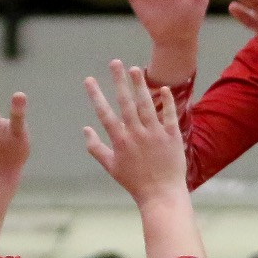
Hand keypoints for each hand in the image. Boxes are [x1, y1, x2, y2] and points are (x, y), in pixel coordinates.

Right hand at [82, 61, 188, 204]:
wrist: (161, 195)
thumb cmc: (134, 182)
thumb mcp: (111, 167)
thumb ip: (96, 147)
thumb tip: (85, 129)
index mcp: (120, 141)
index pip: (105, 113)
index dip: (96, 95)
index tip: (89, 79)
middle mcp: (137, 134)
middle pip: (126, 103)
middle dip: (119, 81)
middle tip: (114, 62)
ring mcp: (155, 134)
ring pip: (147, 105)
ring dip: (140, 85)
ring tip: (135, 68)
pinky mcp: (172, 137)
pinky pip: (170, 115)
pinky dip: (167, 101)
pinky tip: (163, 87)